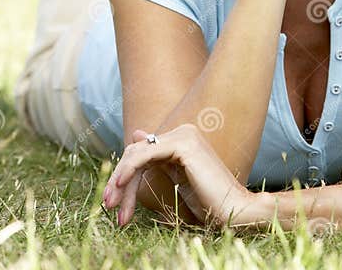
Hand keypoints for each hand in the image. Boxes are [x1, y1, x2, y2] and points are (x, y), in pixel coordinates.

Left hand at [102, 124, 257, 229]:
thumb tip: (137, 134)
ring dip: (120, 179)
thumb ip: (156, 159)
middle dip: (118, 179)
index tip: (112, 204)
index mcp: (181, 139)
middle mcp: (183, 131)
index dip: (123, 176)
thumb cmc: (208, 201)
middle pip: (137, 152)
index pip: (142, 152)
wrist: (233, 210)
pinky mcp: (183, 144)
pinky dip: (129, 168)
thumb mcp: (176, 180)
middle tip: (107, 206)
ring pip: (137, 153)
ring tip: (112, 206)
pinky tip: (119, 184)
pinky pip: (146, 154)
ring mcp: (184, 135)